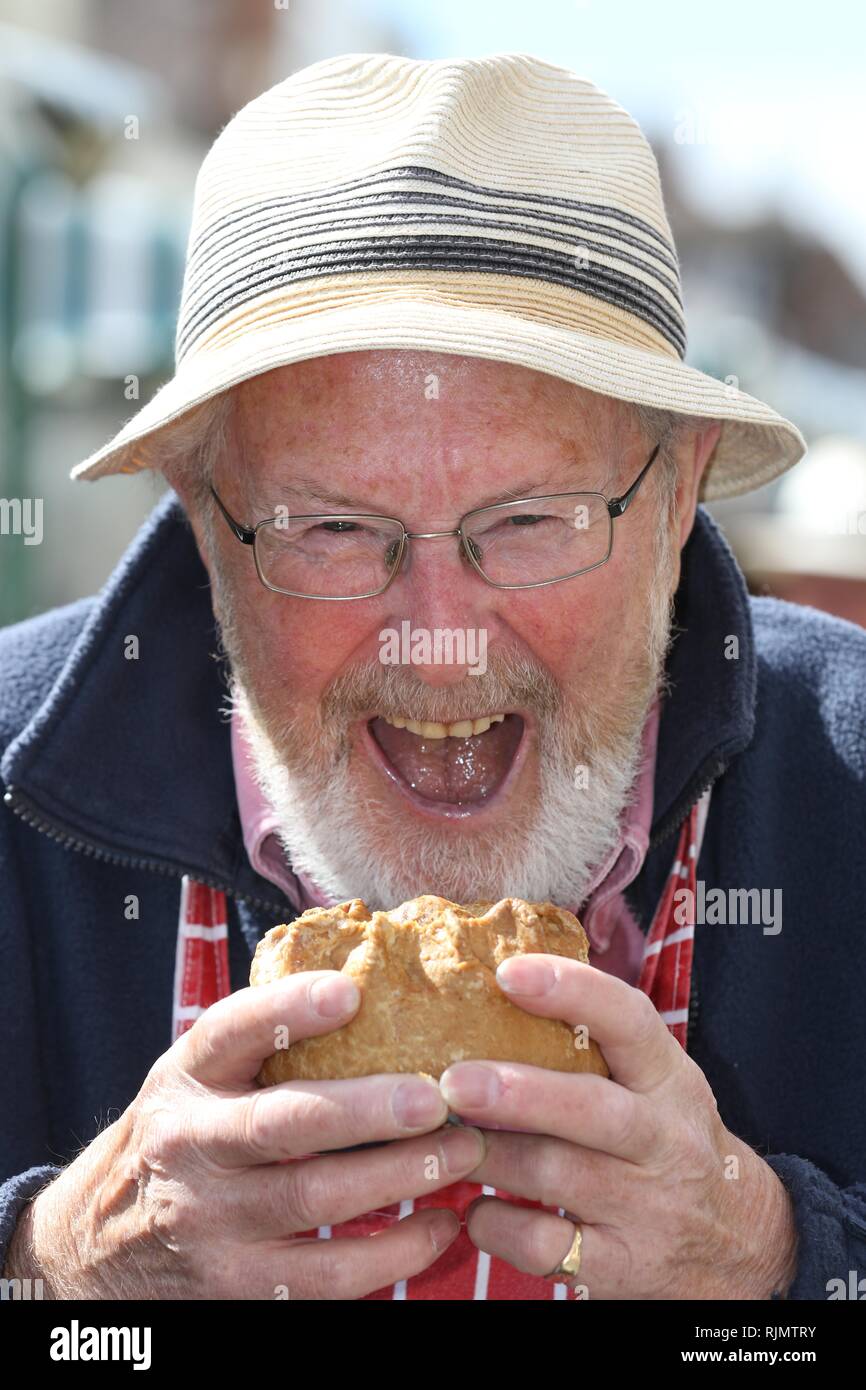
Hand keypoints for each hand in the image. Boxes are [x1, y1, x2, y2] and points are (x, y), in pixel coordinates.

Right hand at [5, 973, 484, 1298]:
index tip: (351, 991)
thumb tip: (370, 982)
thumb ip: (260, 1040)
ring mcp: (210, 1223)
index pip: (231, 1031)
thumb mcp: (196, 1077)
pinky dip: (393, 1255)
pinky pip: (325, 1278)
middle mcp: (191, 1146)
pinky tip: (441, 1225)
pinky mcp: (236, 1287)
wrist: (95, 1245)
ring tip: (463, 1152)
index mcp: (187, 1078)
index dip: (289, 1009)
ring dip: (399, 1178)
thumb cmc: (180, 1136)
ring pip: (314, 1202)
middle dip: (367, 1109)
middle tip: (437, 1096)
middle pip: (284, 1125)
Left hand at [439, 955, 797, 1299]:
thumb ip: (601, 1042)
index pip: (629, 1021)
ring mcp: (645, 1206)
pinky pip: (547, 1246)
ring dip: (489, 1154)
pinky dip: (498, 1224)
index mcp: (668, 1079)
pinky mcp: (621, 1266)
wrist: (743, 1245)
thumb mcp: (660, 1083)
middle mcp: (663, 1139)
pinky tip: (475, 1206)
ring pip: (556, 1174)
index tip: (509, 973)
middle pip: (591, 1109)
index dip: (571, 991)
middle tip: (453, 1081)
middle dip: (518, 1093)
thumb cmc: (672, 1140)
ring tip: (440, 1137)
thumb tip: (506, 978)